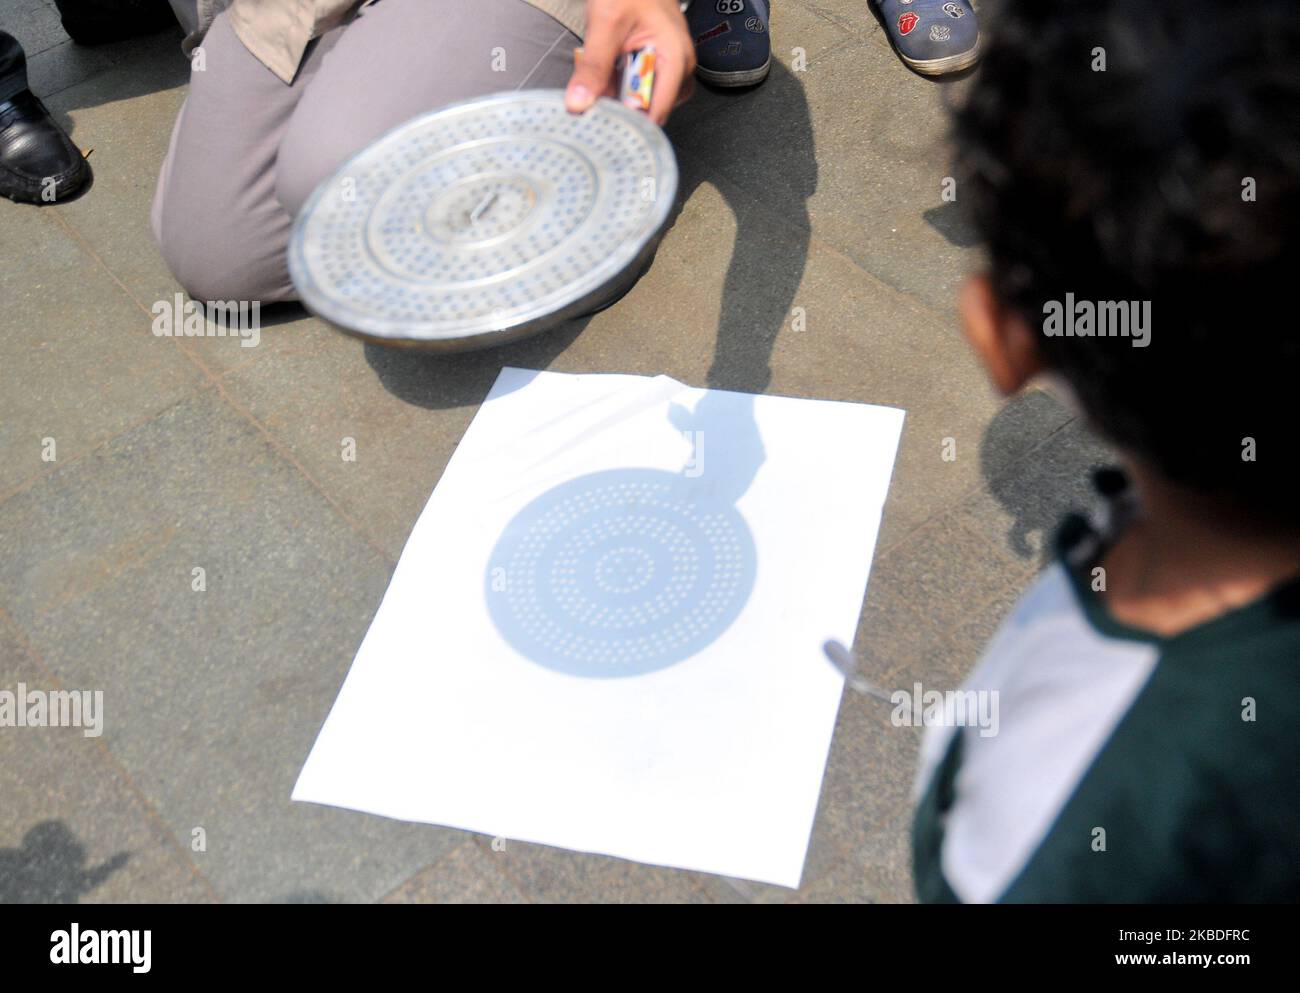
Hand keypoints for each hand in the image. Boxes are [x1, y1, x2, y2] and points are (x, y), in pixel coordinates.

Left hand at [565, 0, 694, 125]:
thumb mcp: (606, 23)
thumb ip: (593, 66)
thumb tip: (579, 103)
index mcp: (675, 58)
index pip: (657, 111)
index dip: (630, 123)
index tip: (603, 125)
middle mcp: (680, 67)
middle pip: (651, 110)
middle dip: (622, 109)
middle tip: (595, 100)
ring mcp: (672, 67)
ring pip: (645, 102)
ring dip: (620, 98)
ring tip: (601, 82)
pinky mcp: (661, 65)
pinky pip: (642, 89)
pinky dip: (621, 87)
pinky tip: (607, 75)